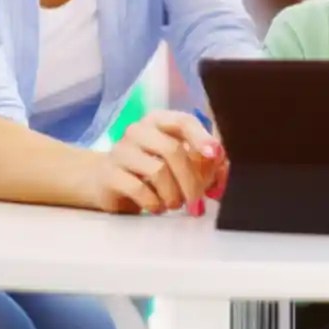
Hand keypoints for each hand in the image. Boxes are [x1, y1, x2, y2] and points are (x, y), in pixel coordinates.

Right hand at [89, 110, 222, 214]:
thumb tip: (222, 165)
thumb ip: (205, 162)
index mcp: (159, 121)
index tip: (215, 155)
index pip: (183, 122)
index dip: (201, 138)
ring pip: (158, 171)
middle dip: (191, 180)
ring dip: (173, 195)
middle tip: (197, 202)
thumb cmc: (150, 169)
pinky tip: (157, 207)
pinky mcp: (109, 174)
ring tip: (175, 204)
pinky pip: (140, 190)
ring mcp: (121, 151)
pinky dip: (155, 203)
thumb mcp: (179, 162)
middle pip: (173, 150)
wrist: (106, 181)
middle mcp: (138, 131)